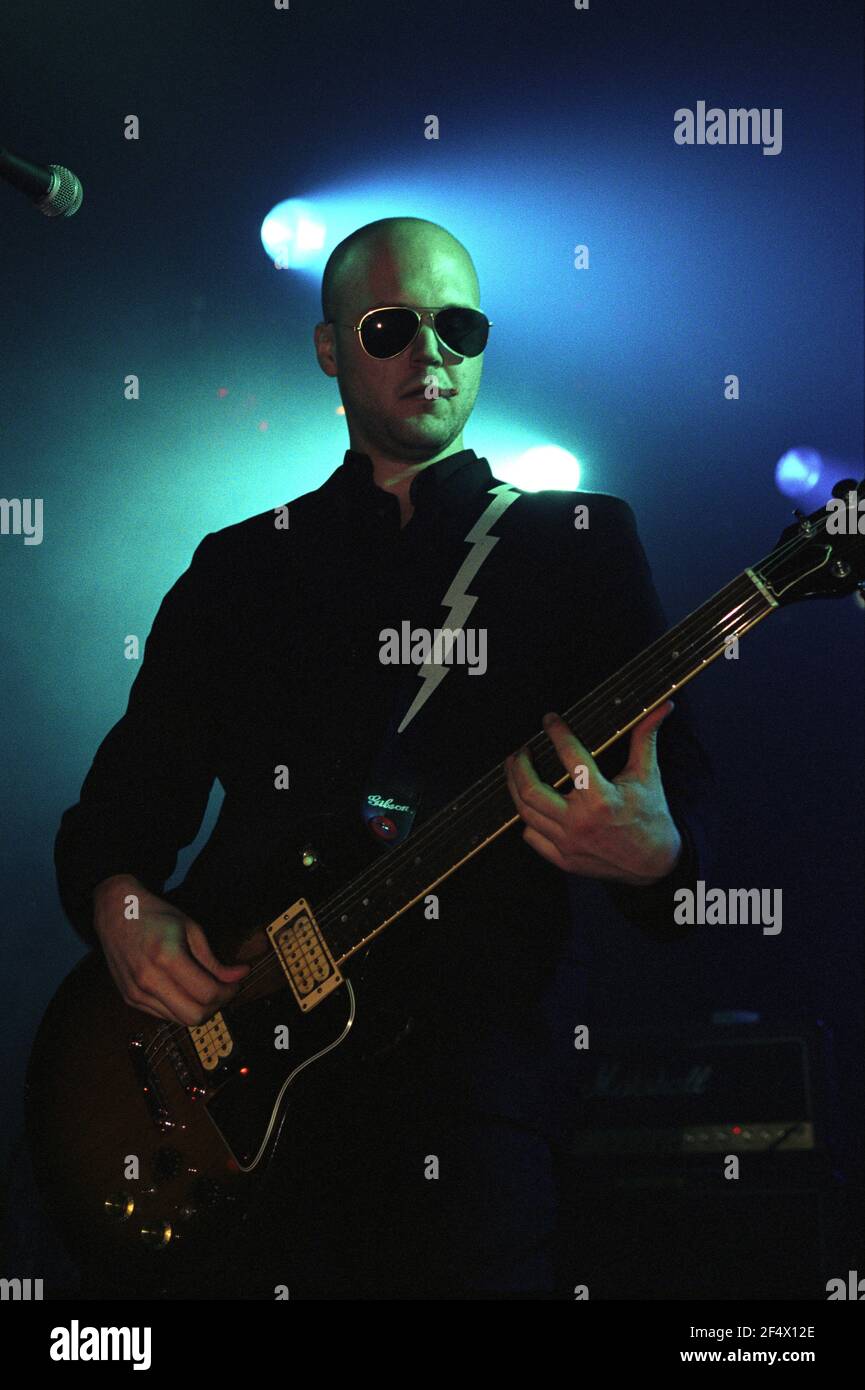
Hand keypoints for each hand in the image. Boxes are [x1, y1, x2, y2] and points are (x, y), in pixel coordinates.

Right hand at [93, 875, 249, 1025]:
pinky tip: (185, 990)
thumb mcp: (191, 929)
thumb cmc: (156, 915)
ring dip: (199, 1009)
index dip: (228, 992)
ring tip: (206, 989)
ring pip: (179, 1020)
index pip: (207, 993)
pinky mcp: (129, 998)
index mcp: (166, 957)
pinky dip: (180, 1007)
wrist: (116, 912)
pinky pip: (163, 1015)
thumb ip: (214, 960)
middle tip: (224, 990)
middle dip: (216, 1007)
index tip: (235, 983)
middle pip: (194, 1016)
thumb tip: (240, 975)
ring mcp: (136, 992)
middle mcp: (148, 979)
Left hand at [504, 703, 681, 884]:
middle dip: (518, 766)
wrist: (655, 864)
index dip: (556, 732)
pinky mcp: (563, 859)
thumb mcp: (647, 776)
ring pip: (525, 813)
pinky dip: (527, 819)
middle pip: (530, 790)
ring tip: (515, 770)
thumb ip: (646, 738)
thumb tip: (662, 706)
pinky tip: (529, 804)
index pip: (570, 756)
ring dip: (515, 788)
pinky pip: (532, 836)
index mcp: (601, 799)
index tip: (549, 720)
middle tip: (520, 751)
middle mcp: (579, 823)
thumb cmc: (651, 815)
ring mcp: (568, 844)